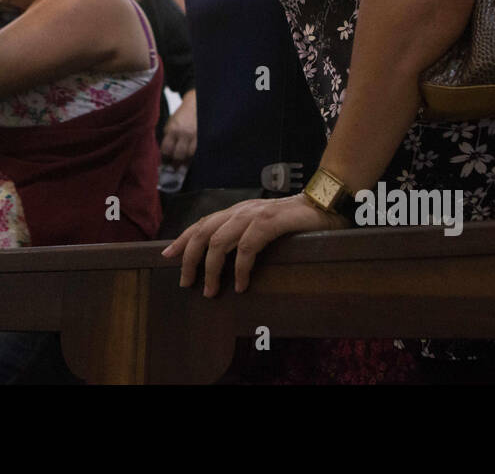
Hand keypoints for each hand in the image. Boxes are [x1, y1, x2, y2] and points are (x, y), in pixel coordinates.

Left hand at [160, 90, 197, 164]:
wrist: (196, 103)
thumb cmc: (182, 114)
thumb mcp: (170, 123)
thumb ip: (168, 136)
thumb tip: (165, 153)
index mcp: (173, 129)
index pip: (166, 149)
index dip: (165, 158)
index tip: (165, 162)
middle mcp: (184, 133)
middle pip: (178, 155)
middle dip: (175, 163)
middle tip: (173, 167)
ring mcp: (195, 136)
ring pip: (189, 155)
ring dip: (185, 162)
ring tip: (181, 165)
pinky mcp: (203, 137)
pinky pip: (198, 151)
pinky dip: (193, 156)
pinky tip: (190, 158)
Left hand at [162, 195, 347, 296]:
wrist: (327, 203)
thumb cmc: (297, 221)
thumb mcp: (265, 227)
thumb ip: (246, 236)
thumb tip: (226, 260)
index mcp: (238, 211)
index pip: (202, 224)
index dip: (183, 239)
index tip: (167, 256)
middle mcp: (242, 210)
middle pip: (203, 232)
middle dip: (189, 258)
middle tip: (185, 283)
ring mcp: (255, 214)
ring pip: (220, 240)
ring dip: (211, 268)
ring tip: (209, 290)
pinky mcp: (271, 221)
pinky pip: (247, 246)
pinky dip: (240, 267)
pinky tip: (240, 284)